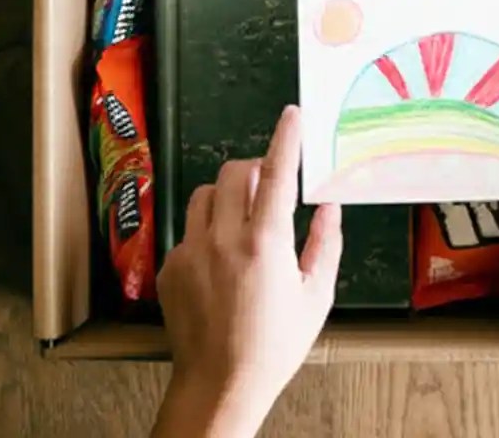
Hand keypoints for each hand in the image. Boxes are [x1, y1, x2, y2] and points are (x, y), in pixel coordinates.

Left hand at [152, 106, 342, 437]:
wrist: (221, 384)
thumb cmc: (274, 346)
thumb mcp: (316, 296)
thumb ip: (326, 244)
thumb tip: (329, 207)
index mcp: (264, 244)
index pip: (275, 174)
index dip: (286, 139)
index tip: (293, 116)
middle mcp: (222, 240)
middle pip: (233, 173)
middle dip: (254, 170)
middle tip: (269, 190)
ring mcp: (190, 252)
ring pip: (204, 195)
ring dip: (226, 196)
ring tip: (243, 225)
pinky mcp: (169, 267)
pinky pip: (188, 229)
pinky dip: (207, 231)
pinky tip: (221, 262)